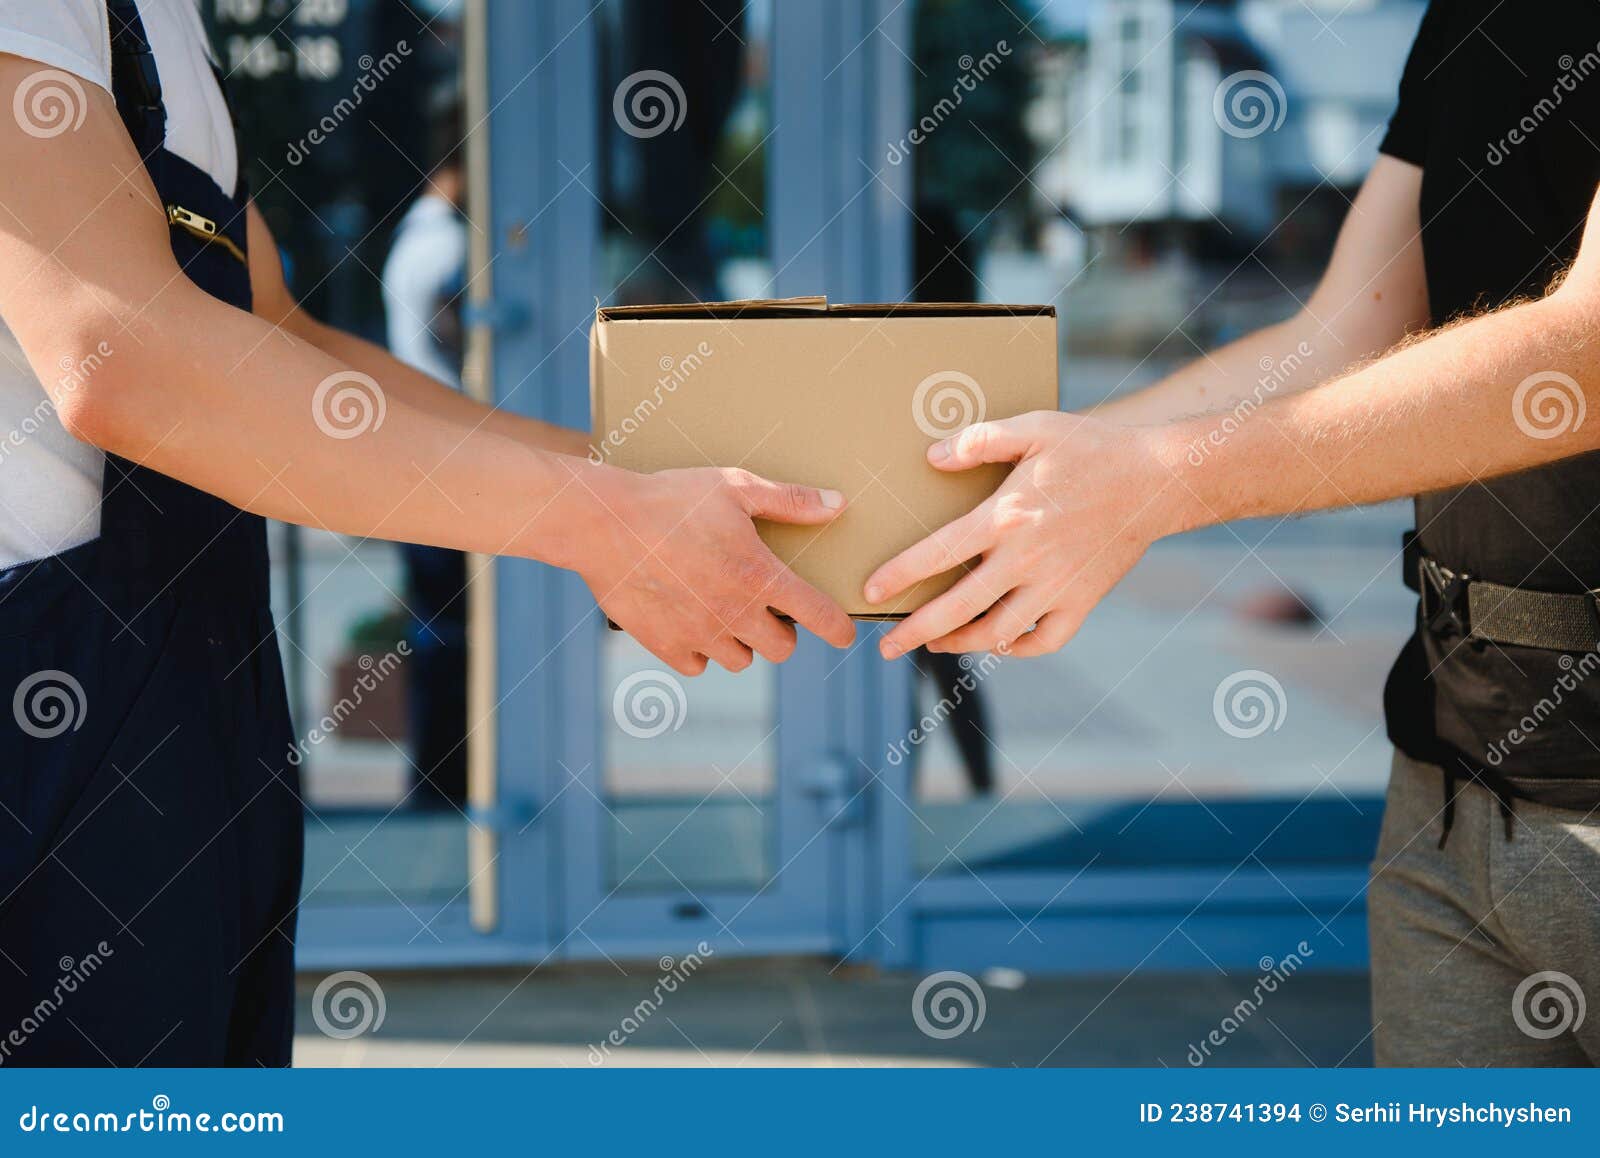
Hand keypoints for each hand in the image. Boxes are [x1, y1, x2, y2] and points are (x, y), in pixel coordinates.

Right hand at [578, 466, 855, 673]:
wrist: (603, 523)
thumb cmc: (671, 499)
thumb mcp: (734, 487)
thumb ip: (789, 501)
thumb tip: (837, 505)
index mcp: (760, 577)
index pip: (820, 616)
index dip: (840, 628)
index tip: (844, 631)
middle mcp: (736, 614)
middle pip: (782, 648)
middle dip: (782, 630)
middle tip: (766, 607)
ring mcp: (700, 634)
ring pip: (740, 659)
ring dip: (740, 641)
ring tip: (724, 611)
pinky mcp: (666, 645)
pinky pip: (698, 664)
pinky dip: (699, 649)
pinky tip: (691, 621)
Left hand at [864, 412, 1187, 658]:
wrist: (1158, 480)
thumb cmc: (1092, 449)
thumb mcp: (1035, 429)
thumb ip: (980, 440)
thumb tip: (933, 457)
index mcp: (1007, 516)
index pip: (939, 554)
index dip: (900, 575)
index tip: (871, 591)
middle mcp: (1027, 558)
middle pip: (958, 607)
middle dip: (916, 631)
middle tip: (887, 645)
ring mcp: (1056, 586)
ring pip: (997, 632)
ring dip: (959, 642)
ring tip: (934, 643)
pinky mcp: (1083, 601)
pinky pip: (1043, 640)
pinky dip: (1016, 648)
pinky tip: (996, 641)